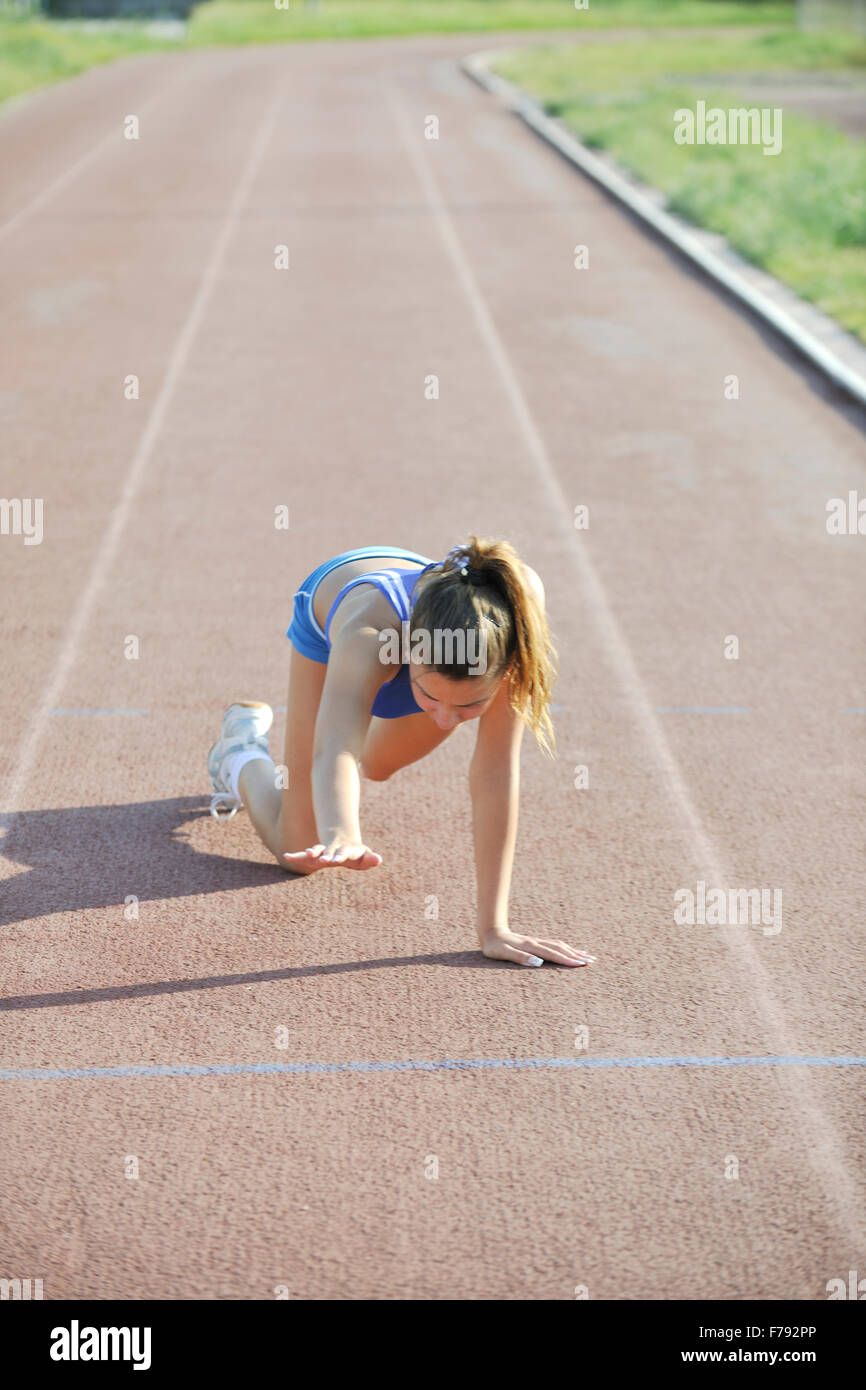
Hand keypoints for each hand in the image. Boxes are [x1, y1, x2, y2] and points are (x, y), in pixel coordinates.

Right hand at [283, 840, 382, 872]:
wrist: (342, 841)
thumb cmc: (355, 853)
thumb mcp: (364, 857)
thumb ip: (371, 859)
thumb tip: (379, 859)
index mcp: (346, 850)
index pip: (344, 853)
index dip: (340, 855)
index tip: (337, 860)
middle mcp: (334, 849)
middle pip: (330, 852)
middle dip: (327, 856)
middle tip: (324, 861)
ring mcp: (323, 851)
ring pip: (316, 851)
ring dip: (311, 854)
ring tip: (306, 854)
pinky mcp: (315, 854)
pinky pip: (304, 856)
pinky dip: (296, 856)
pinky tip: (287, 856)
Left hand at [481, 929, 595, 967]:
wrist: (490, 932)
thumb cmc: (494, 946)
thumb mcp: (503, 954)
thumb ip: (520, 958)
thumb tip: (538, 963)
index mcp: (531, 947)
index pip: (553, 954)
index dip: (568, 960)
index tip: (582, 964)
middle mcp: (537, 943)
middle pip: (561, 949)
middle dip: (576, 956)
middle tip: (592, 961)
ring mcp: (537, 941)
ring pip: (559, 946)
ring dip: (574, 951)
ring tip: (587, 956)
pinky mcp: (535, 942)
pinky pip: (554, 944)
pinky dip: (565, 948)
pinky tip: (570, 950)